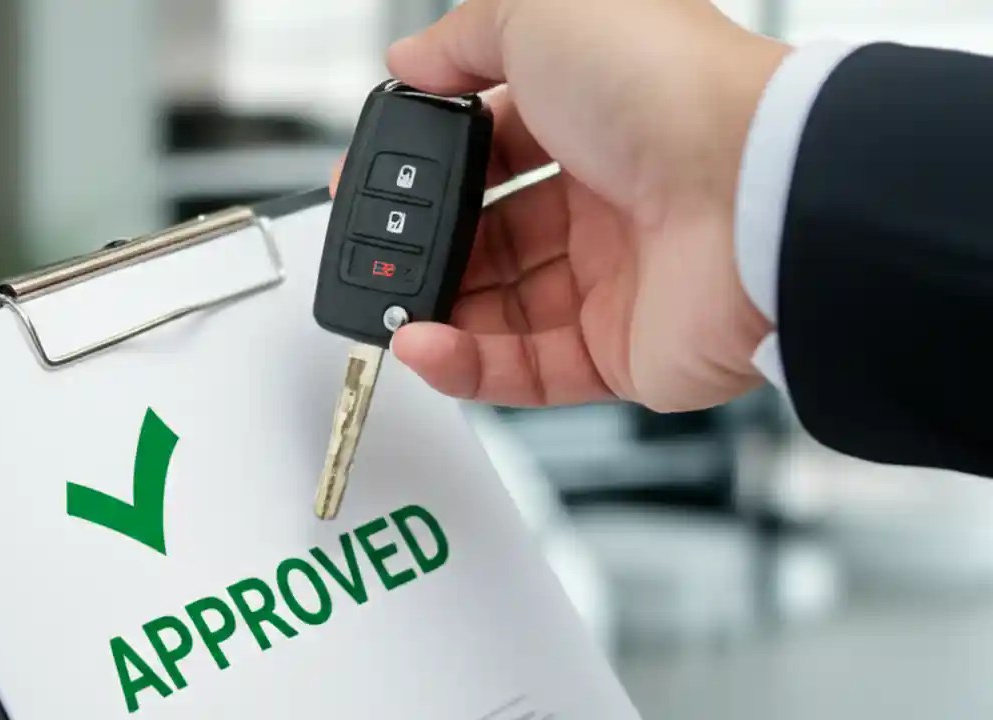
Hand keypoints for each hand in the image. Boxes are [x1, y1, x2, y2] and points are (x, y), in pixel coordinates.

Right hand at [333, 0, 788, 411]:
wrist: (756, 192)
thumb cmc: (672, 90)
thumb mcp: (544, 14)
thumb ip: (464, 38)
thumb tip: (409, 61)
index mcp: (597, 121)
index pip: (493, 151)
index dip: (429, 169)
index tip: (374, 183)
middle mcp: (611, 201)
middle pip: (492, 239)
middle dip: (426, 249)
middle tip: (376, 254)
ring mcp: (618, 281)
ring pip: (501, 312)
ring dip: (434, 313)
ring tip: (389, 310)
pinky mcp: (624, 354)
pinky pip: (528, 371)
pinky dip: (466, 365)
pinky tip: (423, 346)